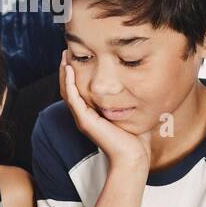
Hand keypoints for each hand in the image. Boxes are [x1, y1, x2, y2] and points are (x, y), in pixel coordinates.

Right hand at [59, 52, 151, 168]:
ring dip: (64, 72)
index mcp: (92, 112)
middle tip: (66, 49)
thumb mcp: (131, 110)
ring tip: (64, 55)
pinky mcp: (85, 121)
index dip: (76, 72)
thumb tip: (141, 82)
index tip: (78, 53)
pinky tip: (68, 69)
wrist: (133, 156)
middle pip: (69, 87)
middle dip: (66, 68)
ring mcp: (82, 118)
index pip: (79, 88)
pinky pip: (73, 98)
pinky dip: (69, 83)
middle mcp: (84, 114)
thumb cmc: (135, 137)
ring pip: (67, 90)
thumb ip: (130, 97)